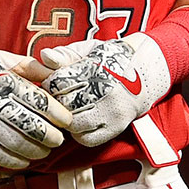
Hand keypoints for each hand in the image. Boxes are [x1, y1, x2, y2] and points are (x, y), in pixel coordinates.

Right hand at [0, 38, 71, 168]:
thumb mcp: (2, 58)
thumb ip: (30, 67)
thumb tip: (54, 73)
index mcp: (4, 80)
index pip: (39, 101)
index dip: (58, 114)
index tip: (68, 121)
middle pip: (31, 125)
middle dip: (51, 136)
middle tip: (59, 139)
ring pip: (16, 143)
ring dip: (36, 150)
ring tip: (45, 150)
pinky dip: (13, 161)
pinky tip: (24, 160)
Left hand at [41, 33, 171, 146]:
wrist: (143, 72)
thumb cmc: (109, 59)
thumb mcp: (87, 50)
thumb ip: (64, 54)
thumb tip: (44, 56)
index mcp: (94, 69)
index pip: (58, 82)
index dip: (50, 82)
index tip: (52, 81)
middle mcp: (104, 91)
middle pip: (64, 104)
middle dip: (56, 100)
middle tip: (58, 97)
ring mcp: (111, 111)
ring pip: (74, 124)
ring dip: (66, 118)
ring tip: (69, 109)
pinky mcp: (116, 127)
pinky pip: (88, 139)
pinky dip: (78, 133)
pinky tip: (80, 122)